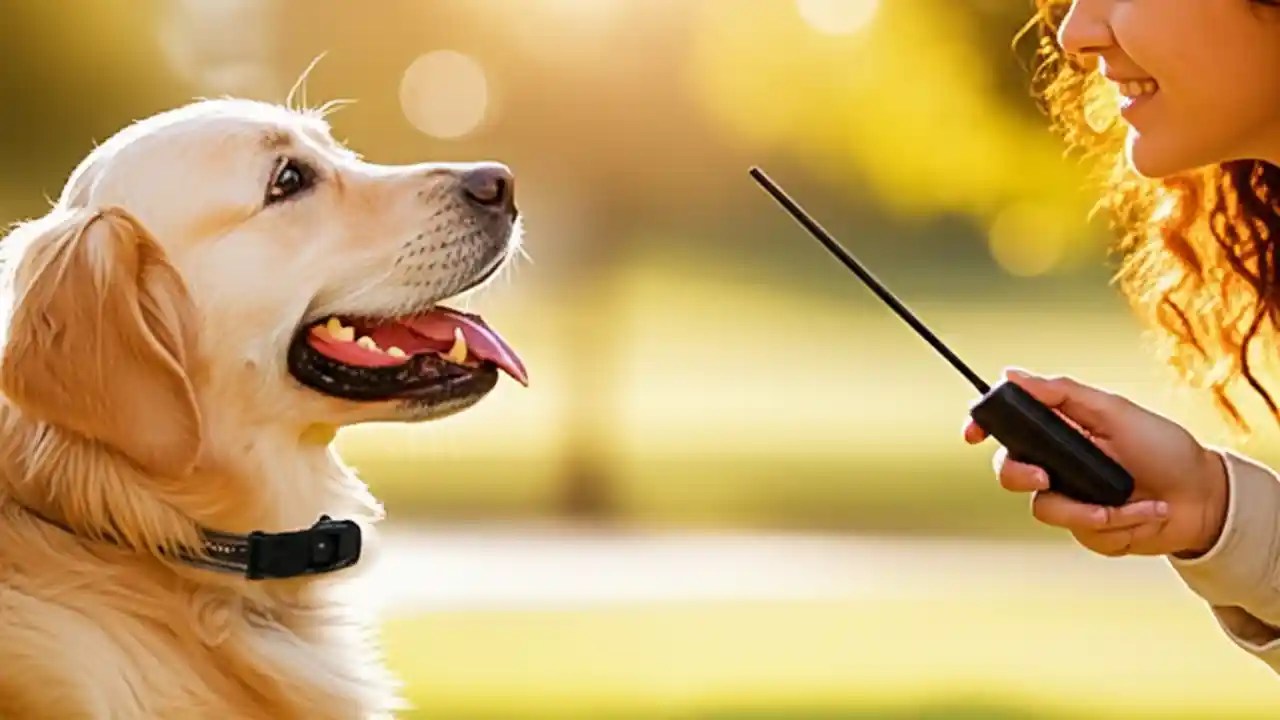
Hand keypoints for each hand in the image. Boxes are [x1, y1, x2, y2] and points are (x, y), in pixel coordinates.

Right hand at [963, 368, 1228, 557]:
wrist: (1202, 500)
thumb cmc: (1163, 448)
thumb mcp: (1114, 411)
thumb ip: (1062, 394)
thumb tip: (1011, 374)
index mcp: (1061, 428)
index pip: (1009, 426)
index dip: (983, 427)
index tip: (973, 433)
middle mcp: (1058, 463)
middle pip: (1009, 471)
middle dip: (1022, 476)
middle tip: (1043, 477)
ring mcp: (1070, 497)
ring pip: (1044, 509)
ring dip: (1088, 510)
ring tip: (1128, 505)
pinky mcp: (1087, 529)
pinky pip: (1081, 531)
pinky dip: (1117, 524)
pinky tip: (1145, 513)